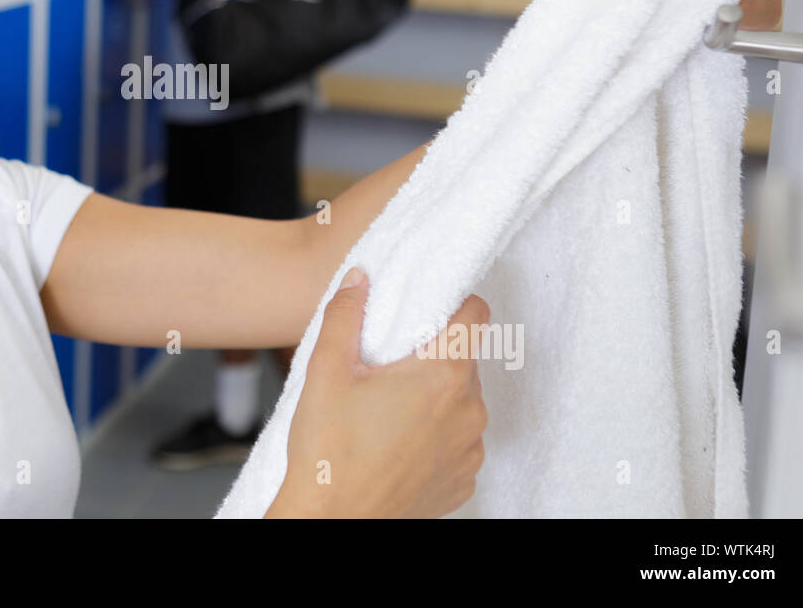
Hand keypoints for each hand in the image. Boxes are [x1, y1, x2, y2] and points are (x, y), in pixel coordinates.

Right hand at [267, 267, 489, 517]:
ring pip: (462, 400)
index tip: (427, 309)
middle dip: (431, 354)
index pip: (476, 314)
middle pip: (464, 358)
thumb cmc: (328, 454)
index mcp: (443, 375)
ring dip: (434, 396)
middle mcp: (468, 411)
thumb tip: (359, 280)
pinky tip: (396, 441)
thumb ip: (345, 315)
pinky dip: (436, 434)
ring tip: (386, 409)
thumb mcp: (326, 371)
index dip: (452, 303)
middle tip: (386, 366)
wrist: (331, 523)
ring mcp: (470, 449)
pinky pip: (459, 439)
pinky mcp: (463, 479)